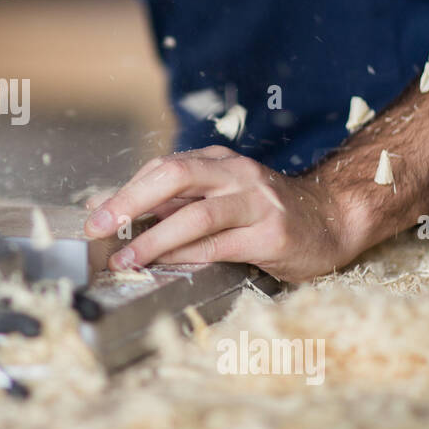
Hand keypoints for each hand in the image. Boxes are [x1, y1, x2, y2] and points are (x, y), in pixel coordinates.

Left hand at [82, 146, 358, 282]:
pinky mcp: (270, 234)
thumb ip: (178, 203)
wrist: (334, 220)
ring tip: (127, 257)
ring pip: (195, 215)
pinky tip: (166, 266)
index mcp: (218, 162)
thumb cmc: (268, 212)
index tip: (94, 213)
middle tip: (100, 226)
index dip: (124, 190)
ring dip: (154, 238)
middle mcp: (236, 175)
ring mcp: (256, 203)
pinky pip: (220, 245)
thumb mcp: (222, 196)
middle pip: (173, 176)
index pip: (162, 168)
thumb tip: (119, 213)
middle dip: (129, 202)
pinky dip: (188, 256)